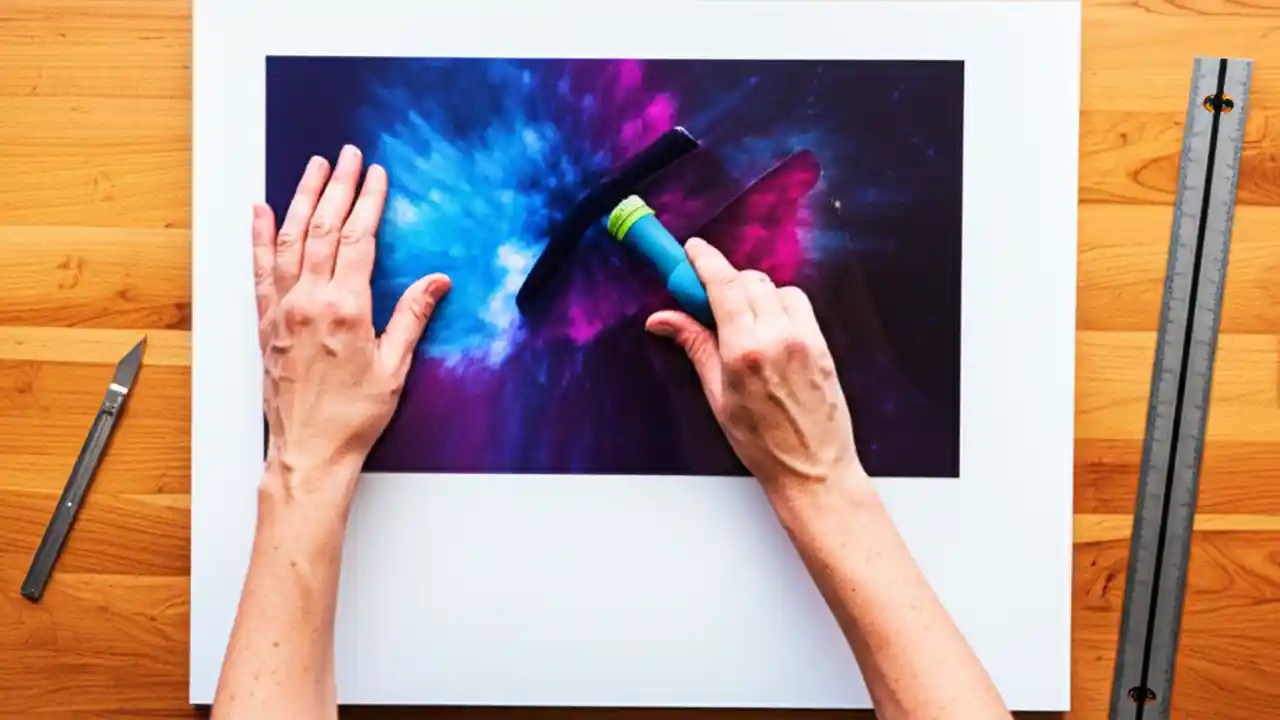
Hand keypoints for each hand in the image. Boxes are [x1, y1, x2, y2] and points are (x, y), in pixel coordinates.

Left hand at [251, 145, 449, 503]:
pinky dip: (260, 236)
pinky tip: (262, 211)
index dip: (368, 202)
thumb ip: (413, 317)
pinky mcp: (265, 322)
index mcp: (346, 309)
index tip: (375, 175)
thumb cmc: (353, 416)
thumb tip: (437, 283)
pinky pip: (260, 268)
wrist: (309, 450)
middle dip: (338, 187)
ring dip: (302, 198)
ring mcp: (282, 309)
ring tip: (312, 167)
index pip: (359, 240)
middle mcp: (309, 302)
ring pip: (290, 240)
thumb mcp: (395, 367)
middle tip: (347, 156)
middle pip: (325, 229)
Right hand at [646, 238, 861, 494]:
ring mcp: (804, 338)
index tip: (692, 249)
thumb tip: (663, 320)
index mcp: (745, 351)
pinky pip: (798, 304)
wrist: (812, 468)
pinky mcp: (822, 344)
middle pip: (749, 280)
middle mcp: (778, 337)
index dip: (706, 260)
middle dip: (727, 282)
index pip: (724, 285)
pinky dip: (780, 305)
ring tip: (743, 321)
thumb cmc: (763, 443)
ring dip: (755, 293)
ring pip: (775, 288)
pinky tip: (770, 329)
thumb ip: (694, 346)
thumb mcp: (717, 395)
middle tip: (709, 300)